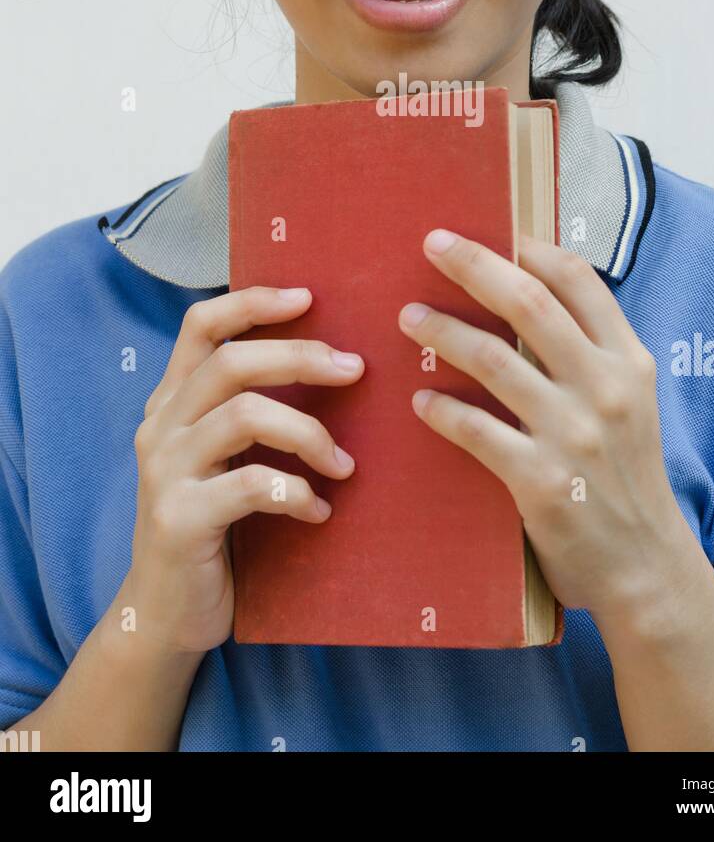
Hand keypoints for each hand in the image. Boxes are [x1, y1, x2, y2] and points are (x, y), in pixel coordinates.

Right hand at [126, 286, 361, 654]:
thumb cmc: (214, 526)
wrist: (166, 614)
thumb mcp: (224, 458)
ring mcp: (164, 472)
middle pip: (232, 362)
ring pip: (244, 415)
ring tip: (344, 463)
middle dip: (301, 357)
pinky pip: (251, 486)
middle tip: (355, 369)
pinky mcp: (180, 519)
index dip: (253, 301)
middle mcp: (160, 428)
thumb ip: (250, 411)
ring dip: (309, 433)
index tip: (309, 296)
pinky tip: (319, 511)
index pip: (201, 325)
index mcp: (172, 402)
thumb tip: (334, 361)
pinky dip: (297, 492)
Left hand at [397, 229, 689, 622]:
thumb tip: (529, 295)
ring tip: (407, 316)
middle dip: (475, 264)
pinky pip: (476, 430)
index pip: (578, 280)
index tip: (493, 228)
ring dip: (441, 330)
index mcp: (628, 360)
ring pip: (492, 359)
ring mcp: (572, 434)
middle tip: (433, 243)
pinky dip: (442, 410)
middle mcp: (604, 387)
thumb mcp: (630, 402)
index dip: (531, 246)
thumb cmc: (627, 476)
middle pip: (528, 303)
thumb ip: (591, 353)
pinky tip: (420, 400)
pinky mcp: (540, 481)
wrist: (647, 565)